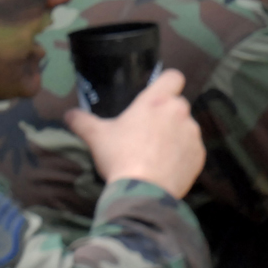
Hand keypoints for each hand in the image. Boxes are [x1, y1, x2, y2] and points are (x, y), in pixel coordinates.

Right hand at [66, 68, 205, 197]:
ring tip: (155, 155)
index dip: (167, 83)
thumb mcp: (97, 137)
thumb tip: (68, 114)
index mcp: (157, 100)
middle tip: (147, 133)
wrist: (143, 191)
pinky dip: (182, 156)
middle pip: (177, 105)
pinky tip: (166, 168)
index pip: (174, 76)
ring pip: (186, 128)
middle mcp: (179, 111)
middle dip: (166, 116)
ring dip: (175, 136)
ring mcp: (192, 133)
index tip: (156, 96)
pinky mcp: (199, 155)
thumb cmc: (120, 157)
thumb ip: (82, 121)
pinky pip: (192, 150)